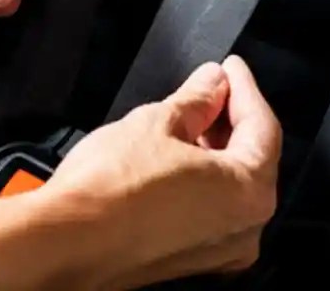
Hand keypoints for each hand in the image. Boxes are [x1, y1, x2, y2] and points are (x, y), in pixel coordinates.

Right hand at [45, 56, 280, 288]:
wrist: (66, 242)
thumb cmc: (109, 191)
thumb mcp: (156, 123)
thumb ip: (195, 101)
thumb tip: (212, 84)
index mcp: (249, 193)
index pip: (263, 128)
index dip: (244, 89)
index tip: (230, 68)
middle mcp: (244, 230)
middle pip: (251, 160)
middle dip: (229, 119)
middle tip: (208, 87)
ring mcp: (216, 252)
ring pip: (228, 188)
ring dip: (212, 150)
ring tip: (184, 118)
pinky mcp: (187, 260)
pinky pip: (208, 211)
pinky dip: (199, 180)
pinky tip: (172, 157)